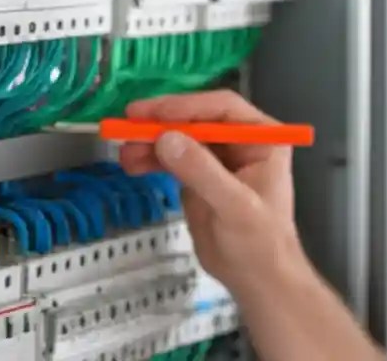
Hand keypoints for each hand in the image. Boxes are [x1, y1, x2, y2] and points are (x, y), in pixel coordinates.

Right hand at [117, 89, 304, 305]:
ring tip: (124, 152)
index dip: (186, 107)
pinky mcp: (198, 178)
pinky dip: (151, 159)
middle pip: (196, 120)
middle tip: (127, 126)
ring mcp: (218, 159)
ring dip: (150, 142)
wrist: (257, 279)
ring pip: (180, 139)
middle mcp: (240, 142)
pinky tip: (132, 163)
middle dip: (162, 123)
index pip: (222, 108)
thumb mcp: (234, 205)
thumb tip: (167, 139)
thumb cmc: (260, 243)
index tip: (151, 113)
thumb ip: (202, 171)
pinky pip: (171, 159)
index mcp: (262, 138)